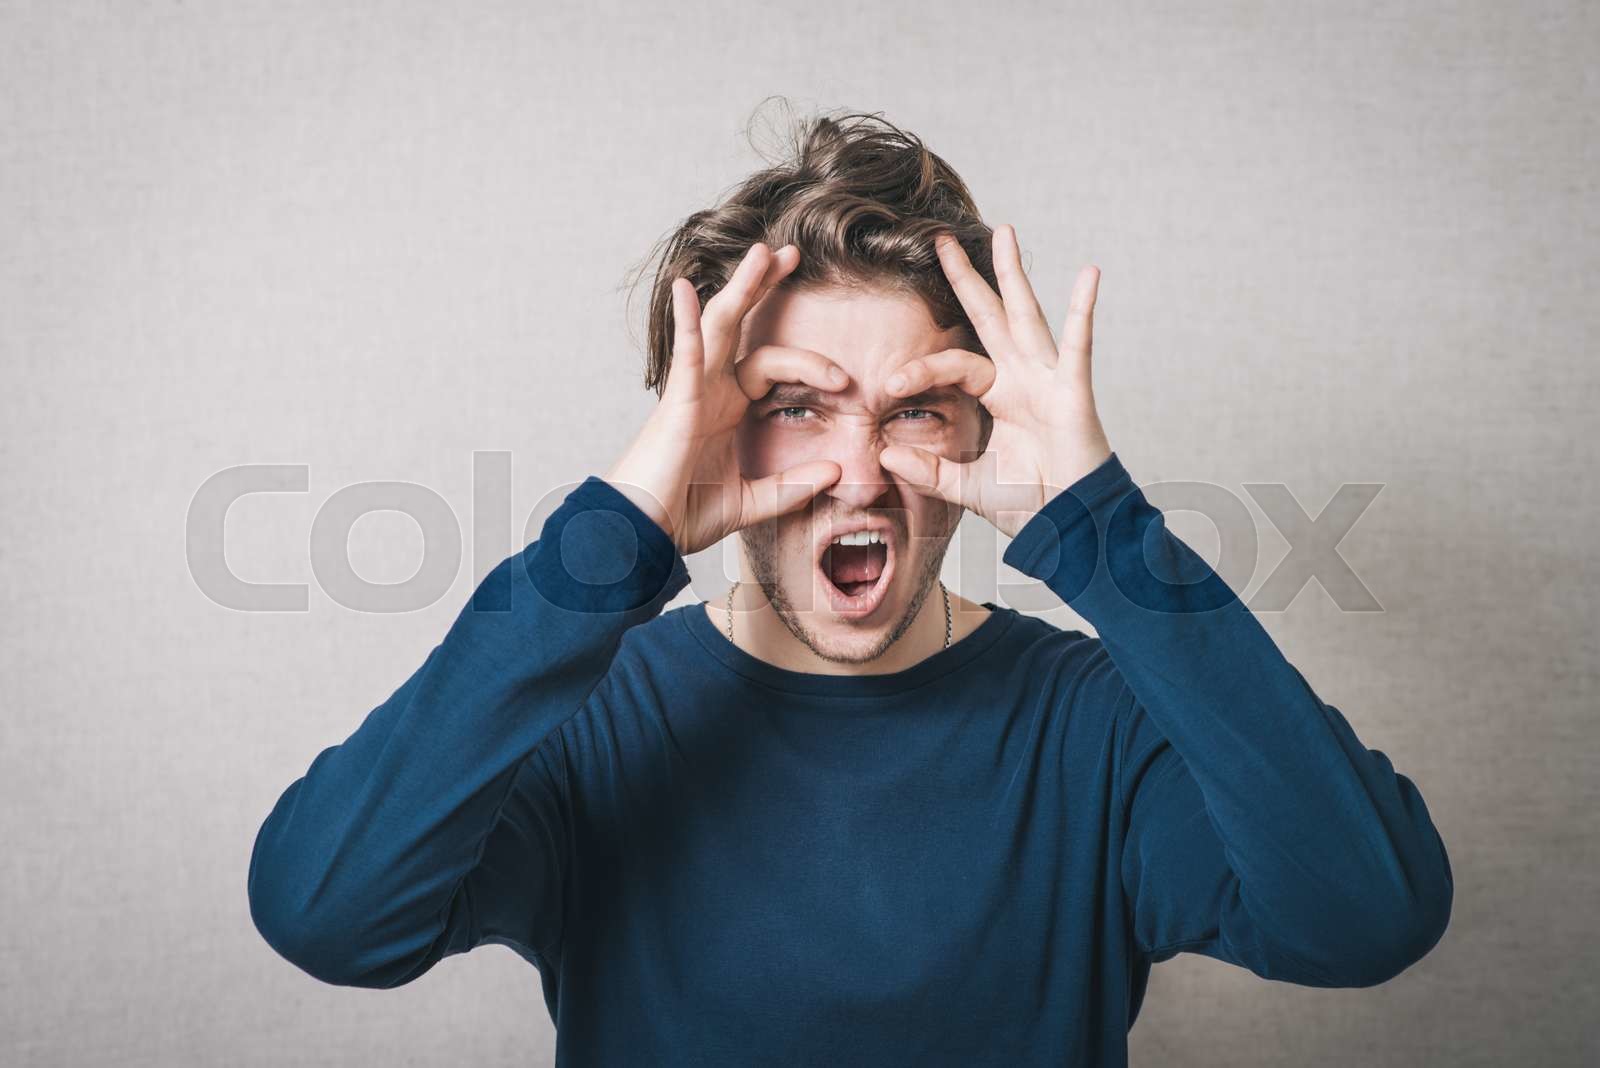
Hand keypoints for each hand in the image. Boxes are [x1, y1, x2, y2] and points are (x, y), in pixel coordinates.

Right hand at [606, 242, 847, 555]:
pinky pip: (684, 356)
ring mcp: (692, 391)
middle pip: (741, 326)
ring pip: (718, 327)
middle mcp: (710, 390)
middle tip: (790, 254)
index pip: (770, 363)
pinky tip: (686, 289)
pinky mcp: (677, 403)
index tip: (846, 382)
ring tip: (761, 253)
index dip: (810, 364)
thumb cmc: (684, 515)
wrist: (644, 534)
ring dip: (740, 289)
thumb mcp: (753, 502)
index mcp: (728, 407)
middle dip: (763, 288)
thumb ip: (793, 486)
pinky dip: (686, 322)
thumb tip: (837, 472)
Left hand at [877, 225, 1112, 537]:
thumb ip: (928, 471)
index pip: (956, 363)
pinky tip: (1088, 274)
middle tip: (943, 240)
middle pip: (990, 317)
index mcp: (1002, 396)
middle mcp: (1024, 379)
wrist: (1071, 530)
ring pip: (1026, 317)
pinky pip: (1078, 346)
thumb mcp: (967, 487)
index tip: (890, 385)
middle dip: (968, 278)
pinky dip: (1083, 311)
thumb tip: (885, 453)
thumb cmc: (1031, 506)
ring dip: (1014, 275)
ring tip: (1004, 232)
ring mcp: (1050, 381)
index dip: (922, 367)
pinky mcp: (1074, 393)